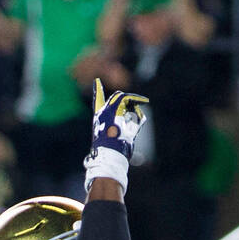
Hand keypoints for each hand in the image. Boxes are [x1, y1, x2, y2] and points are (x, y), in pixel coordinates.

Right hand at [84, 77, 147, 191]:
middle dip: (126, 98)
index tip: (97, 81)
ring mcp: (112, 113)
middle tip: (135, 101)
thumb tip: (121, 133)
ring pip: (124, 99)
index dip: (97, 90)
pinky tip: (141, 114)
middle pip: (116, 97)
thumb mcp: (109, 141)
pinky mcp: (122, 116)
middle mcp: (104, 112)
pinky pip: (134, 111)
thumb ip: (114, 131)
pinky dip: (139, 114)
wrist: (107, 158)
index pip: (97, 100)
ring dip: (134, 102)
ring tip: (141, 104)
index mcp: (98, 118)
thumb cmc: (107, 154)